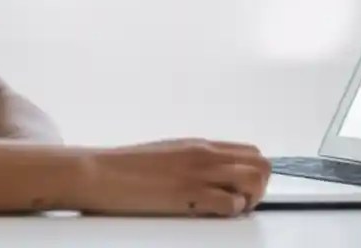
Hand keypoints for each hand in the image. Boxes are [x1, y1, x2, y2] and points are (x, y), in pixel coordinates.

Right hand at [74, 139, 270, 216]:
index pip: (249, 152)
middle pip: (261, 164)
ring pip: (254, 180)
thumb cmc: (125, 168)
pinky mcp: (189, 194)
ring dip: (249, 200)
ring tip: (228, 210)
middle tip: (239, 204)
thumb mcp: (165, 155)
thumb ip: (191, 161)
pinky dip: (229, 212)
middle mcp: (204, 154)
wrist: (99, 172)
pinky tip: (210, 215)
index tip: (240, 191)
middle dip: (258, 187)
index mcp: (199, 145)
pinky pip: (231, 204)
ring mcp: (198, 173)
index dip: (252, 175)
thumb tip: (209, 176)